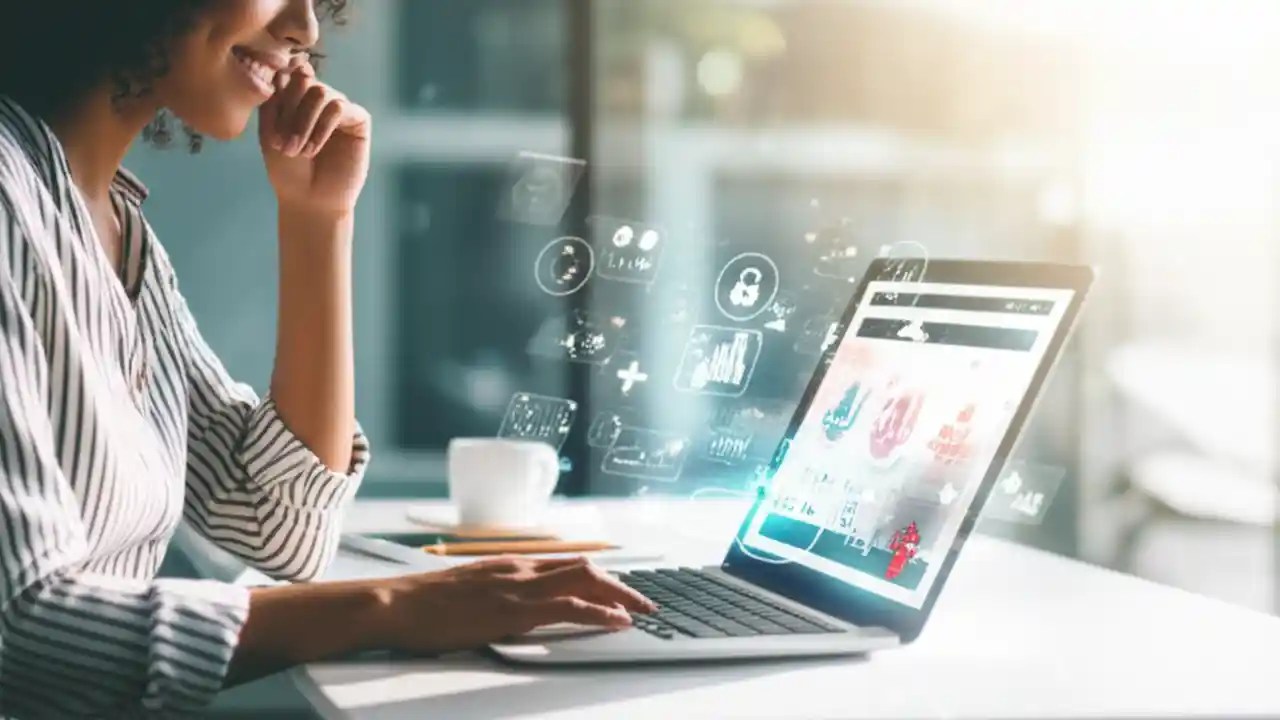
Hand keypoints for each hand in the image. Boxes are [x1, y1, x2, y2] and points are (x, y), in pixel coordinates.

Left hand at [259, 61, 370, 216]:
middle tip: (282, 144)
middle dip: (290, 112)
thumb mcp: (270, 131)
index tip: (270, 123)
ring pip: (321, 92)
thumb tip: (289, 67)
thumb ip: (276, 99)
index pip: (288, 74)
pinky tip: (313, 149)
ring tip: (297, 150)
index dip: (278, 92)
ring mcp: (340, 108)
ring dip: (304, 122)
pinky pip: (339, 108)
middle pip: (303, 81)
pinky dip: (322, 127)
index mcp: (297, 97)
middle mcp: (320, 99)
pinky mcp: (358, 121)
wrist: (309, 200)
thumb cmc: (287, 170)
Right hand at [378, 556, 657, 653]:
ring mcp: (519, 587)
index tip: (619, 588)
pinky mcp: (514, 610)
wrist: (395, 604)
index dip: (599, 575)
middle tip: (644, 600)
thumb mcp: (465, 591)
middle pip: (584, 567)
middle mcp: (520, 568)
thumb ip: (492, 592)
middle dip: (618, 583)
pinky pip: (569, 606)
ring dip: (620, 594)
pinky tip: (618, 621)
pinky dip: (600, 612)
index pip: (567, 563)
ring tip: (643, 609)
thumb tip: (506, 605)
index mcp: (510, 564)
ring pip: (585, 580)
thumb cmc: (421, 605)